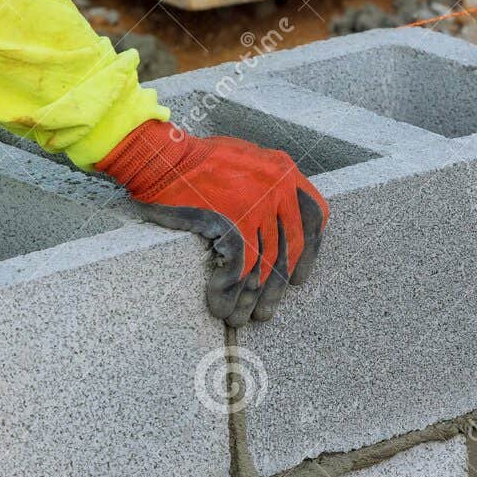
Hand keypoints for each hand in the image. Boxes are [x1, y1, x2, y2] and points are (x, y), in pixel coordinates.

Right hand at [97, 120, 328, 325]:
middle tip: (265, 311)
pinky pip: (238, 269)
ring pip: (263, 266)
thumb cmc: (195, 160)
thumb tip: (270, 227)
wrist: (163, 157)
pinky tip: (220, 308)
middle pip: (287, 250)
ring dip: (250, 299)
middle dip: (276, 288)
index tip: (296, 279)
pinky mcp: (232, 223)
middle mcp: (277, 189)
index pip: (314, 217)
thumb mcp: (244, 160)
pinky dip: (228, 293)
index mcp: (284, 172)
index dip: (308, 254)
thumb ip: (264, 185)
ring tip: (239, 319)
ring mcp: (256, 207)